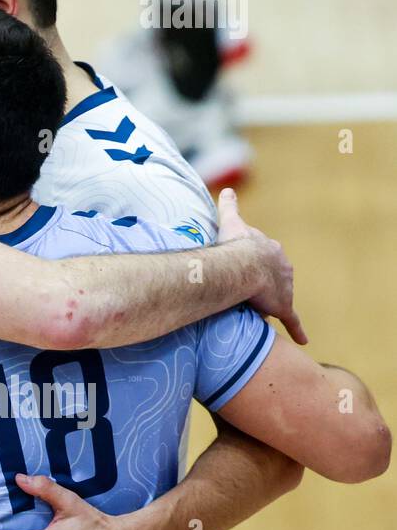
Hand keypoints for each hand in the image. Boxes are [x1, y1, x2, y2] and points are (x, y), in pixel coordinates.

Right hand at [216, 188, 307, 344]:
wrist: (243, 264)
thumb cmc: (234, 245)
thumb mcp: (231, 222)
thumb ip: (229, 206)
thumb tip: (227, 189)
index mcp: (270, 249)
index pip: (265, 256)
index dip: (254, 261)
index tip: (245, 265)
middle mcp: (282, 267)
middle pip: (275, 276)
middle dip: (265, 281)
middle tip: (248, 287)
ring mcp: (284, 287)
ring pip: (278, 296)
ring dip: (270, 301)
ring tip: (253, 307)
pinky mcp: (283, 306)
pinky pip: (292, 320)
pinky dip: (297, 329)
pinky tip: (302, 340)